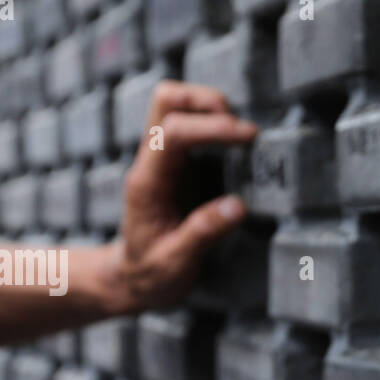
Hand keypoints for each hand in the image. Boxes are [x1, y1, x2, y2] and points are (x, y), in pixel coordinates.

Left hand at [109, 80, 256, 312]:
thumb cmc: (151, 275)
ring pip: (174, 105)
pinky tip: (233, 144)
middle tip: (241, 129)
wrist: (131, 280)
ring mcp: (160, 160)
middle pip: (166, 99)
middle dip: (206, 101)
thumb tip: (238, 206)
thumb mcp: (176, 263)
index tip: (248, 138)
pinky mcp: (174, 164)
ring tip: (239, 134)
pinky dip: (211, 122)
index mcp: (148, 182)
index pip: (174, 132)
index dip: (213, 127)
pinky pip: (187, 125)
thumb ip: (202, 233)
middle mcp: (150, 163)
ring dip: (208, 107)